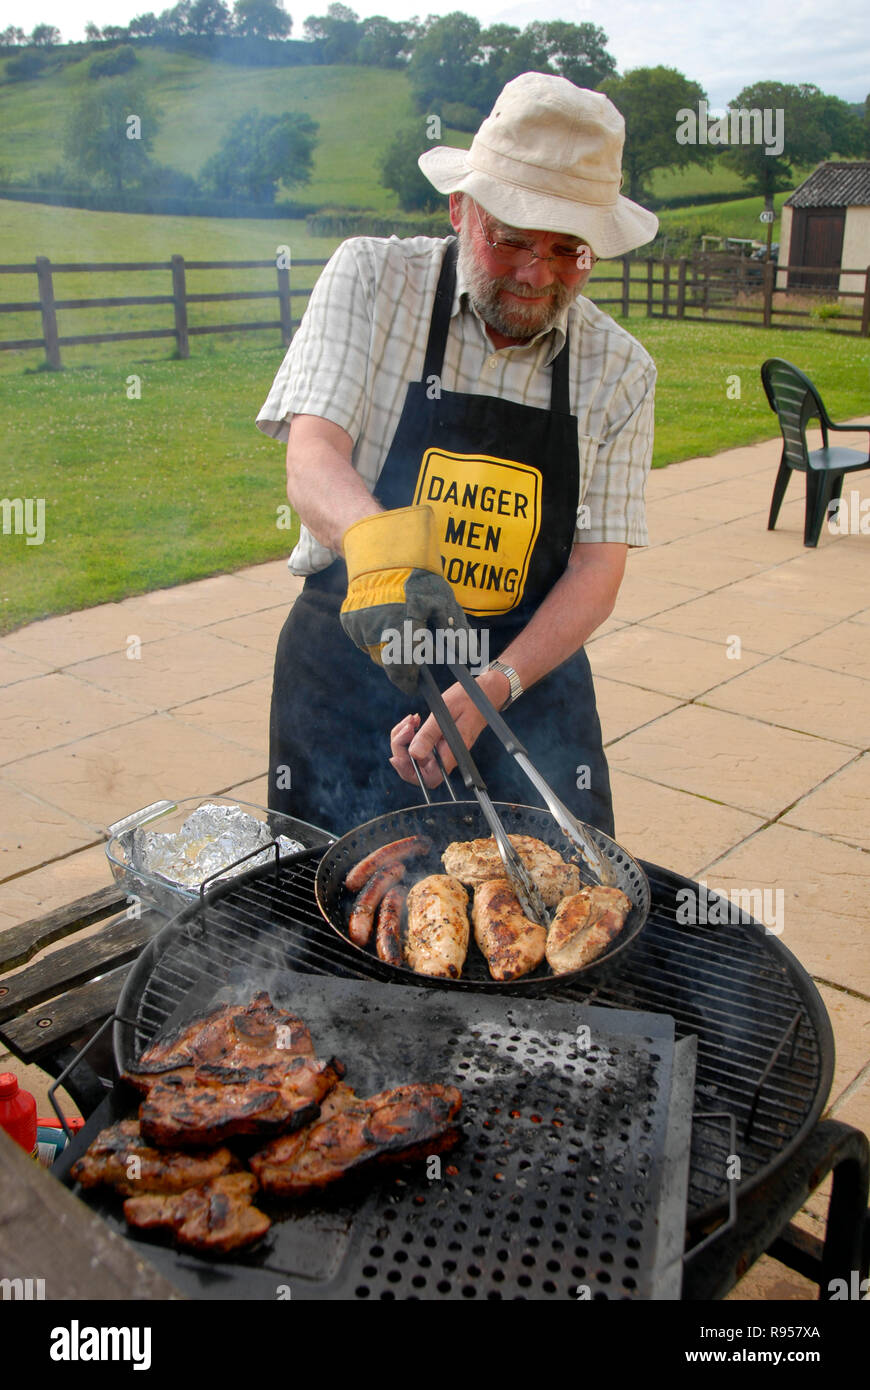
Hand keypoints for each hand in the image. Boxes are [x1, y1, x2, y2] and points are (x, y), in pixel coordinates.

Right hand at [339, 508, 468, 694]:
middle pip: (388, 664)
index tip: (415, 685)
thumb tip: (470, 658)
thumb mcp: (443, 602)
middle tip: (412, 648)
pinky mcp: (348, 621)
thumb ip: (456, 632)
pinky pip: (363, 638)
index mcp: (401, 631)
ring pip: (375, 651)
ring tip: (399, 624)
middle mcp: (376, 633)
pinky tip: (384, 616)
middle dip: (401, 661)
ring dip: (387, 646)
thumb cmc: (419, 578)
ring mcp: (359, 627)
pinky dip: (374, 634)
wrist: (383, 553)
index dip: (409, 682)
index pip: (401, 672)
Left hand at [388, 669, 510, 787]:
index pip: (428, 778)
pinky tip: (414, 721)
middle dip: (402, 749)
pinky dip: (410, 733)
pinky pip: (417, 744)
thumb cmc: (469, 700)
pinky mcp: (437, 742)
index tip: (397, 756)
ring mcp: (441, 750)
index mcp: (451, 754)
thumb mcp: (445, 713)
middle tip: (405, 728)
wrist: (483, 694)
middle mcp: (445, 756)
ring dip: (404, 739)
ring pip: (413, 755)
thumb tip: (414, 754)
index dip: (409, 772)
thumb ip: (430, 735)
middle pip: (415, 768)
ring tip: (410, 720)